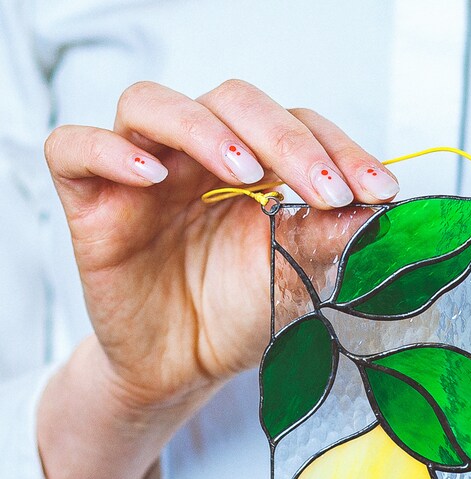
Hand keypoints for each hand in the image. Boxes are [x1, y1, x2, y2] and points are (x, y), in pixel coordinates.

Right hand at [38, 81, 397, 478]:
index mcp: (251, 168)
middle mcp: (195, 158)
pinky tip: (152, 178)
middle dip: (286, 139)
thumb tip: (382, 206)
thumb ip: (328, 239)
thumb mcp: (294, 280)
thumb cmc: (237, 319)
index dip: (337, 147)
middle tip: (327, 189)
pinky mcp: (91, 202)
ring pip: (152, 105)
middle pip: (231, 102)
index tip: (380, 190)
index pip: (293, 124)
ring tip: (248, 174)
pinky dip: (110, 152)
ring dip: (205, 129)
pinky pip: (76, 149)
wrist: (182, 371)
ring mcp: (141, 174)